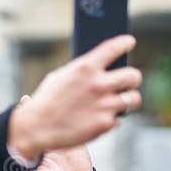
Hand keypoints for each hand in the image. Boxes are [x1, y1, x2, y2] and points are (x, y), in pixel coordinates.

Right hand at [7, 35, 141, 158]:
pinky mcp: (104, 124)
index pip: (114, 48)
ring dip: (128, 99)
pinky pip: (118, 119)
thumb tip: (100, 69)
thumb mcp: (61, 77)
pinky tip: (100, 118)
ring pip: (133, 98)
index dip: (125, 43)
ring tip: (121, 101)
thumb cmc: (46, 101)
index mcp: (86, 67)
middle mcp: (98, 84)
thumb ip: (83, 72)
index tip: (129, 43)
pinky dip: (111, 119)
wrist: (37, 127)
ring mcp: (104, 105)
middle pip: (133, 75)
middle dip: (132, 78)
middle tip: (128, 81)